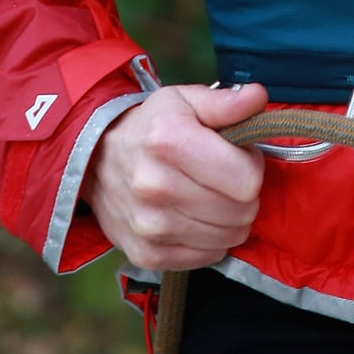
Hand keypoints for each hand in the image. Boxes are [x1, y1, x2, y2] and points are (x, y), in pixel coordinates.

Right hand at [82, 82, 268, 270]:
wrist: (96, 161)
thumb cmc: (151, 127)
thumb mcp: (185, 100)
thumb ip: (226, 102)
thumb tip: (258, 96)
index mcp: (170, 140)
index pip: (247, 179)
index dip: (251, 165)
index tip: (236, 156)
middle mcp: (156, 186)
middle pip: (241, 211)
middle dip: (243, 194)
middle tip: (222, 178)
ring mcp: (149, 225)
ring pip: (228, 238)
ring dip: (228, 219)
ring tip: (208, 196)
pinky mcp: (145, 254)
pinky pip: (207, 257)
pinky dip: (209, 241)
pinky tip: (194, 218)